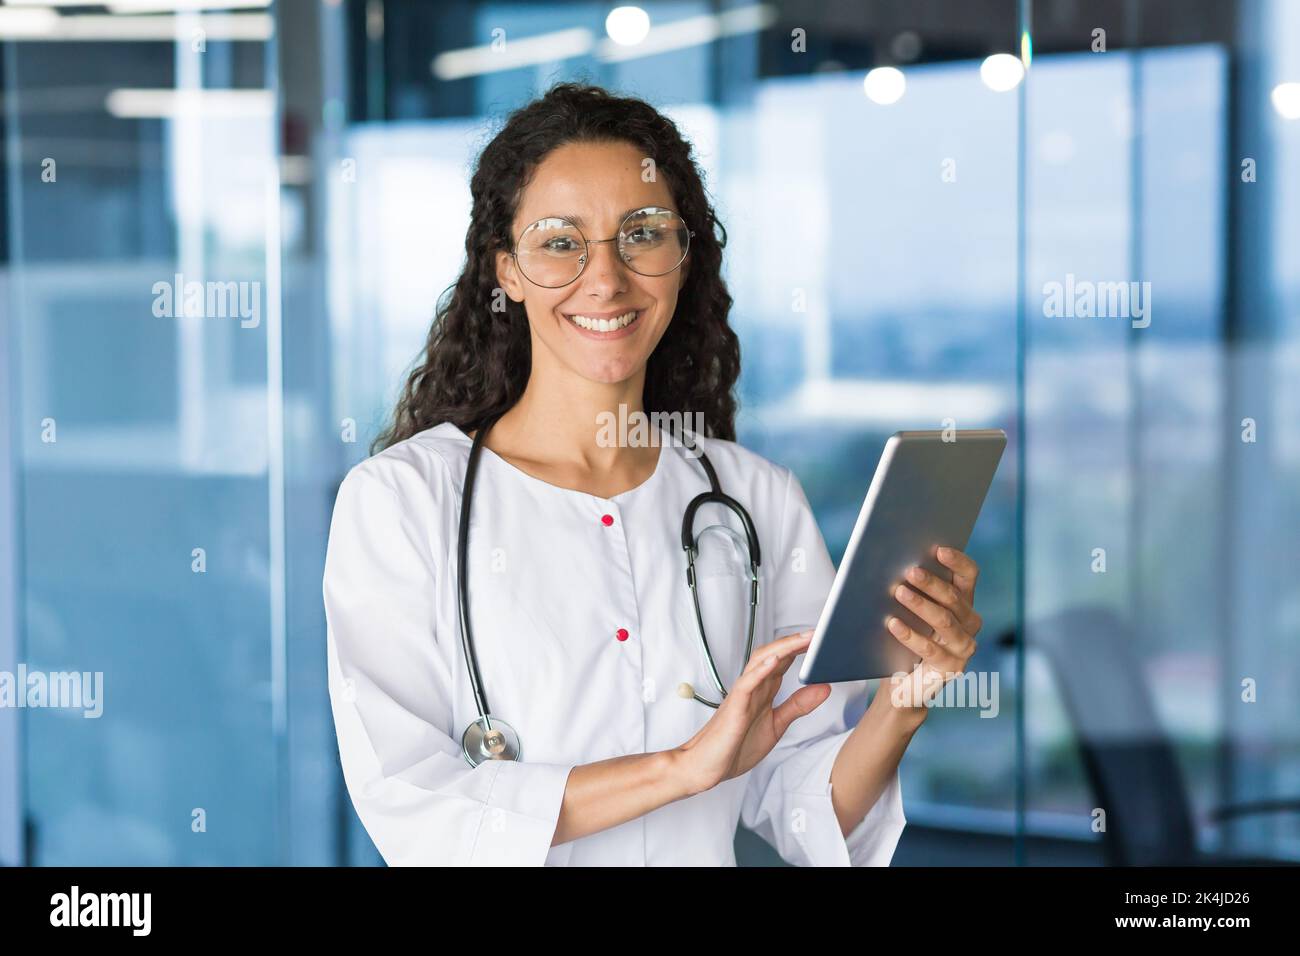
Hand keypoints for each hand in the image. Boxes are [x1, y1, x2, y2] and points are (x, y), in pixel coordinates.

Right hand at [672, 631, 830, 795]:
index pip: (783, 661)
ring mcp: (742, 695)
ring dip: (783, 648)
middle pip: (774, 654)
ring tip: (803, 639)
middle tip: (818, 632)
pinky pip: (746, 683)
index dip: (802, 648)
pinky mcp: (734, 706)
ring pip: (761, 662)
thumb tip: (823, 688)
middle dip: (795, 641)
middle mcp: (753, 687)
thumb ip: (798, 706)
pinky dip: (760, 670)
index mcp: (762, 691)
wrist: (704, 766)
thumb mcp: (776, 725)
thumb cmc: (734, 746)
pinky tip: (774, 660)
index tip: (821, 638)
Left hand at [884, 547, 982, 712]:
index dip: (957, 561)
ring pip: (945, 621)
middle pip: (953, 597)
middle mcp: (969, 623)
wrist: (901, 681)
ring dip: (921, 605)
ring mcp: (964, 647)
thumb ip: (910, 586)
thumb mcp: (908, 609)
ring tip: (899, 592)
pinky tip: (893, 624)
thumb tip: (891, 559)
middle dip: (931, 582)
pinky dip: (911, 635)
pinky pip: (932, 650)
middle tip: (909, 571)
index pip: (969, 576)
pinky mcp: (952, 668)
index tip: (938, 549)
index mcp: (963, 602)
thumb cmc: (903, 636)